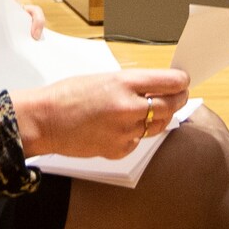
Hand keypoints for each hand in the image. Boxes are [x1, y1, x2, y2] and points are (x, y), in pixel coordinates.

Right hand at [13, 68, 190, 159]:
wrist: (45, 120)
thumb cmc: (68, 96)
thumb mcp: (103, 79)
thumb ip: (132, 84)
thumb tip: (159, 88)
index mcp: (123, 83)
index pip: (170, 82)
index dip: (181, 81)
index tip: (183, 81)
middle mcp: (127, 107)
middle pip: (171, 105)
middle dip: (177, 99)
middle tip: (177, 96)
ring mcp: (124, 131)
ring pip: (159, 125)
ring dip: (159, 117)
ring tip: (148, 110)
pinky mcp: (119, 150)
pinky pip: (139, 141)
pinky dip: (136, 134)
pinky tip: (120, 127)